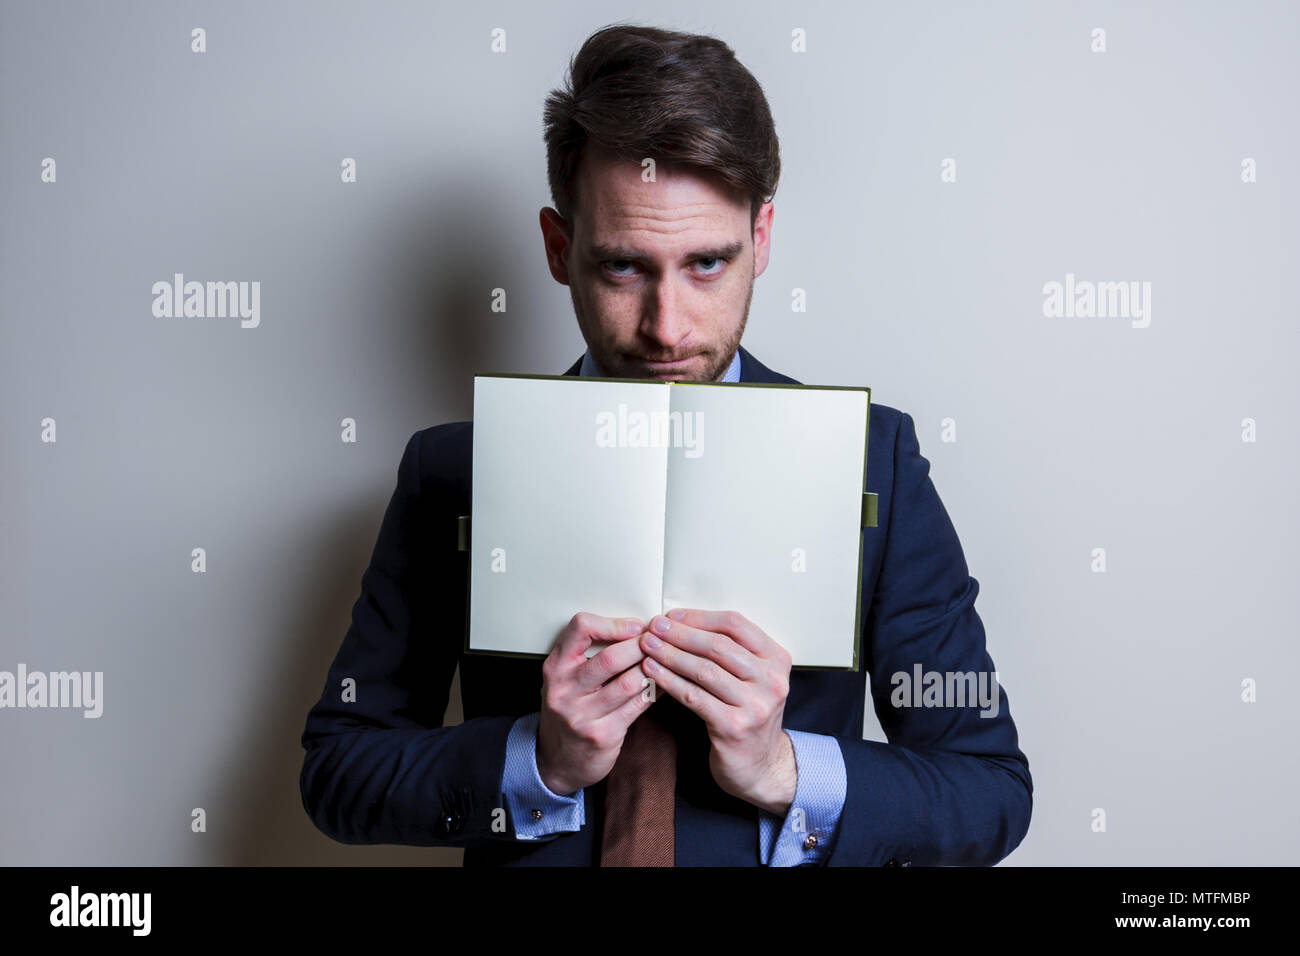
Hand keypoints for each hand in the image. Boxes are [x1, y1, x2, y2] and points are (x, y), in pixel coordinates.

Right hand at [536, 612, 656, 794]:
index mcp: (556, 666)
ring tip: (667, 660)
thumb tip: (637, 630)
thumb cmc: (569, 710)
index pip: (580, 628)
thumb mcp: (566, 678)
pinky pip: (638, 706)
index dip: (613, 623)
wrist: (558, 760)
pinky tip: (666, 683)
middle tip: (661, 641)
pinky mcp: (602, 735)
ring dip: (653, 669)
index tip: (636, 626)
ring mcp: (582, 715)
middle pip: (610, 657)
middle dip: (642, 646)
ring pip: (629, 683)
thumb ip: (589, 655)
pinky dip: (656, 691)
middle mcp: (565, 689)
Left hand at [638, 609, 795, 814]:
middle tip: (653, 627)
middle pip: (718, 645)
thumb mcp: (753, 677)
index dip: (699, 617)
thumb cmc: (748, 713)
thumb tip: (681, 621)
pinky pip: (694, 697)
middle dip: (680, 634)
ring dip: (670, 655)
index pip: (735, 624)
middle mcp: (772, 680)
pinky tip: (652, 672)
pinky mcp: (734, 727)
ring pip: (704, 670)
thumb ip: (731, 651)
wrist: (760, 766)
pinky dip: (669, 681)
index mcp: (777, 658)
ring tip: (647, 646)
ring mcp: (756, 705)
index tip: (672, 616)